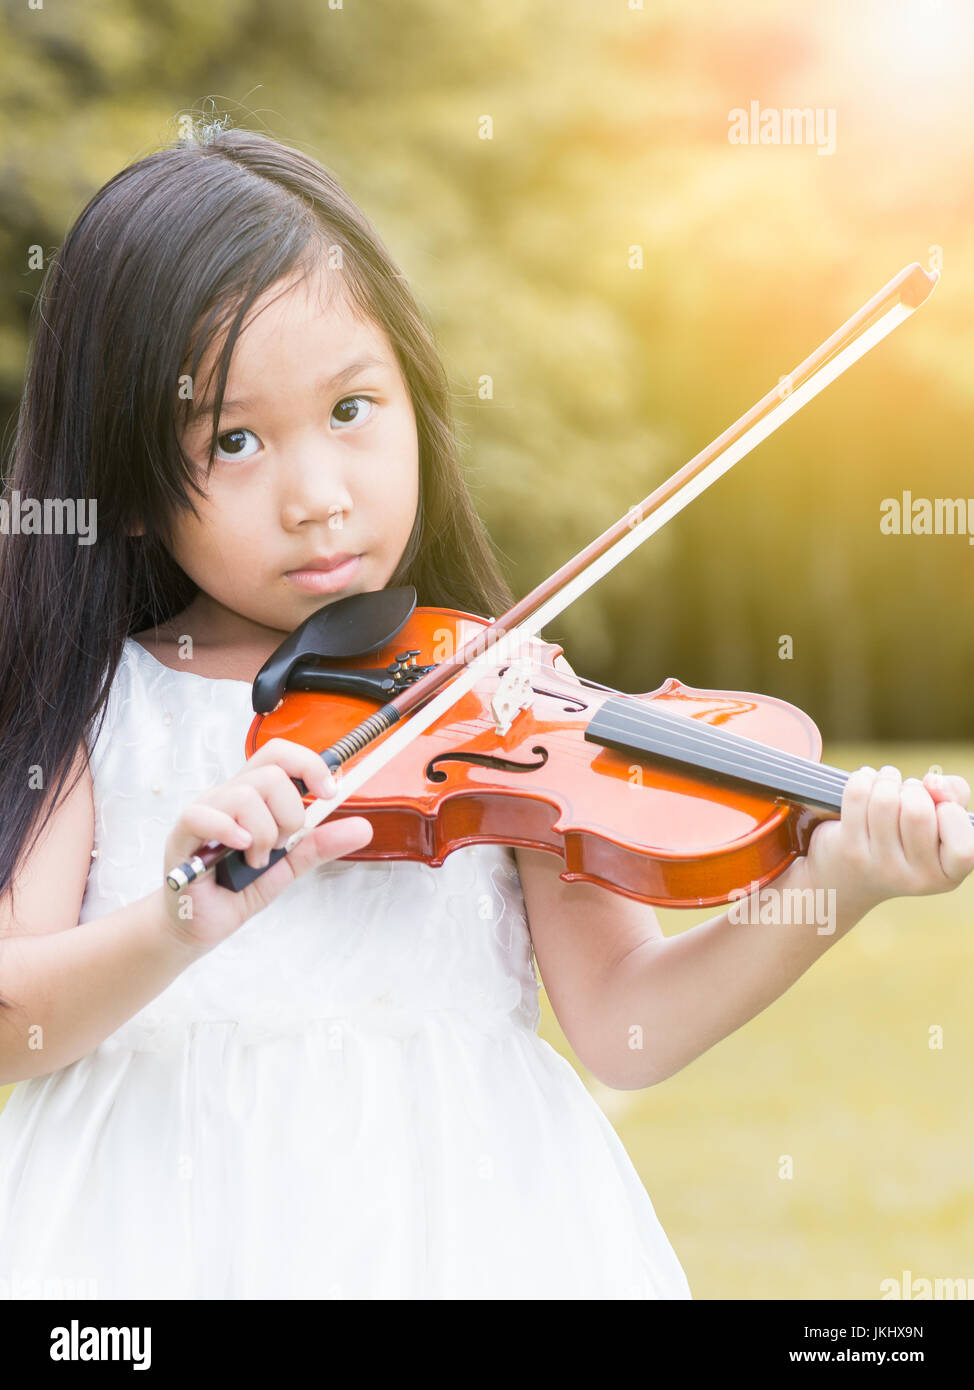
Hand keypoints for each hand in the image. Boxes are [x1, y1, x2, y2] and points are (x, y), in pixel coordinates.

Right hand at [160, 737, 372, 951]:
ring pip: (245, 794)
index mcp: (254, 797)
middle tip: (281, 844)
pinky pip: (205, 814)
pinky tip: (240, 850)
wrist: (200, 924)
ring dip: (263, 834)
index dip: (309, 764)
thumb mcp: (289, 865)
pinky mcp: (182, 835)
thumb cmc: (236, 889)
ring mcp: (205, 812)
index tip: (330, 791)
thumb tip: (363, 828)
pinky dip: (230, 831)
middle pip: (270, 772)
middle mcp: (228, 796)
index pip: (280, 755)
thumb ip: (320, 844)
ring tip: (255, 859)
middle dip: (289, 812)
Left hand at [801, 764, 973, 917]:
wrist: (852, 874)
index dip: (952, 814)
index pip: (962, 846)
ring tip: (887, 783)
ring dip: (888, 780)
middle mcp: (916, 879)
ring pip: (886, 800)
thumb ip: (954, 795)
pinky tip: (866, 781)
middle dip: (913, 789)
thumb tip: (933, 782)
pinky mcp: (850, 851)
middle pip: (918, 812)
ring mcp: (881, 867)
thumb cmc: (908, 838)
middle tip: (907, 792)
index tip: (939, 807)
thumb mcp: (941, 821)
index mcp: (948, 875)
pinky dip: (863, 778)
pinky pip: (857, 796)